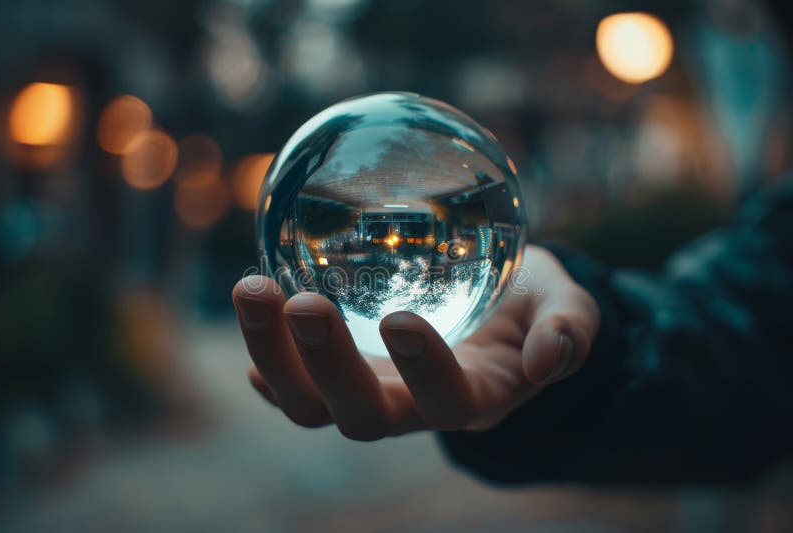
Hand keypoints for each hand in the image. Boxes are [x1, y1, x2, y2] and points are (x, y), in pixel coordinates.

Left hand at [232, 246, 599, 439]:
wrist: (495, 308)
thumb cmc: (531, 305)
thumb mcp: (568, 306)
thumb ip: (570, 328)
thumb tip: (550, 358)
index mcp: (475, 395)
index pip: (448, 400)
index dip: (425, 371)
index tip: (402, 319)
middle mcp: (415, 406)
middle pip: (362, 416)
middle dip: (329, 366)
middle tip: (304, 303)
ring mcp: (372, 390)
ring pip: (312, 404)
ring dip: (276, 354)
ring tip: (251, 288)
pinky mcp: (343, 369)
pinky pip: (295, 385)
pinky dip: (268, 363)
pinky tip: (254, 317)